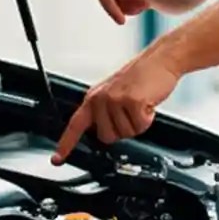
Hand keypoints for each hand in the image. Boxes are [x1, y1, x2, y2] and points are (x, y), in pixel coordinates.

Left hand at [50, 51, 180, 164]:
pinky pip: (140, 126)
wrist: (161, 59)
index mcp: (93, 97)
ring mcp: (115, 99)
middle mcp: (101, 98)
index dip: (66, 144)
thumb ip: (103, 111)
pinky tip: (148, 102)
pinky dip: (148, 118)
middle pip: (107, 137)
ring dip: (138, 123)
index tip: (57, 160)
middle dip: (123, 130)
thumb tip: (102, 133)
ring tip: (141, 103)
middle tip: (131, 111)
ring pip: (126, 134)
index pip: (75, 125)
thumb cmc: (142, 76)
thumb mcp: (114, 92)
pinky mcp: (132, 101)